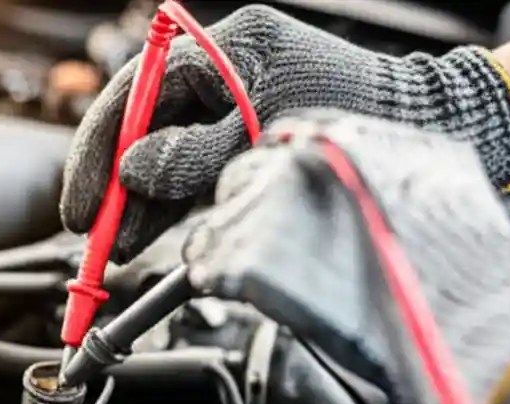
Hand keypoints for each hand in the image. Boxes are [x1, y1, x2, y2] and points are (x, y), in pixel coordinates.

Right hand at [61, 4, 509, 262]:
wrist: (424, 126)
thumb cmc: (358, 116)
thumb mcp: (267, 134)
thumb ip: (196, 155)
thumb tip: (133, 172)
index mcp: (223, 47)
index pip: (135, 95)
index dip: (99, 153)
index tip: (85, 205)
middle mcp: (218, 71)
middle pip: (138, 127)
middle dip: (112, 186)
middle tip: (91, 235)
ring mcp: (228, 106)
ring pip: (160, 156)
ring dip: (136, 205)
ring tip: (118, 250)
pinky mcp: (240, 138)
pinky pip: (188, 171)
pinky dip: (166, 205)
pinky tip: (146, 236)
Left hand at [180, 110, 509, 403]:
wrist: (474, 328)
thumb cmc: (466, 265)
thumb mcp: (432, 176)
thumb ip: (377, 159)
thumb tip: (344, 166)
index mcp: (344, 133)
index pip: (279, 146)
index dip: (274, 183)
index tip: (274, 207)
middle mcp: (302, 162)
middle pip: (240, 182)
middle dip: (244, 216)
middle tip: (258, 248)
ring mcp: (274, 211)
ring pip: (217, 225)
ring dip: (225, 251)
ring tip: (244, 275)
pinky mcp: (255, 266)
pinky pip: (210, 269)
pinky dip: (217, 283)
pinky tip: (238, 294)